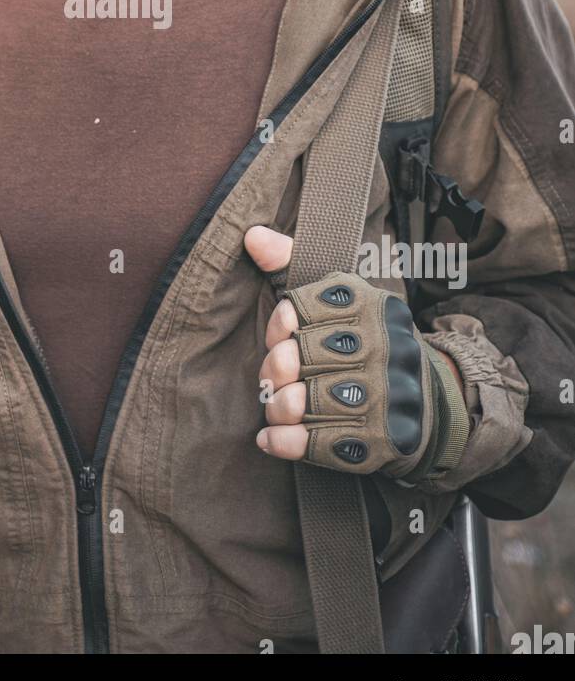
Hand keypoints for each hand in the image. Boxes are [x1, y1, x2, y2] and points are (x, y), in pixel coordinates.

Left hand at [245, 226, 468, 480]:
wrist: (427, 399)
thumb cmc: (366, 341)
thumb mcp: (337, 297)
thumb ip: (292, 263)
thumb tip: (252, 236)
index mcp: (368, 306)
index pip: (301, 309)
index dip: (280, 327)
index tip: (281, 337)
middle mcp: (380, 347)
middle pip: (299, 357)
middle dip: (275, 370)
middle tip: (273, 379)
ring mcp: (382, 396)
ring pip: (304, 403)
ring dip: (278, 409)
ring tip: (275, 408)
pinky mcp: (379, 439)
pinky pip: (319, 443)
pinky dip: (285, 442)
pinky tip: (271, 439)